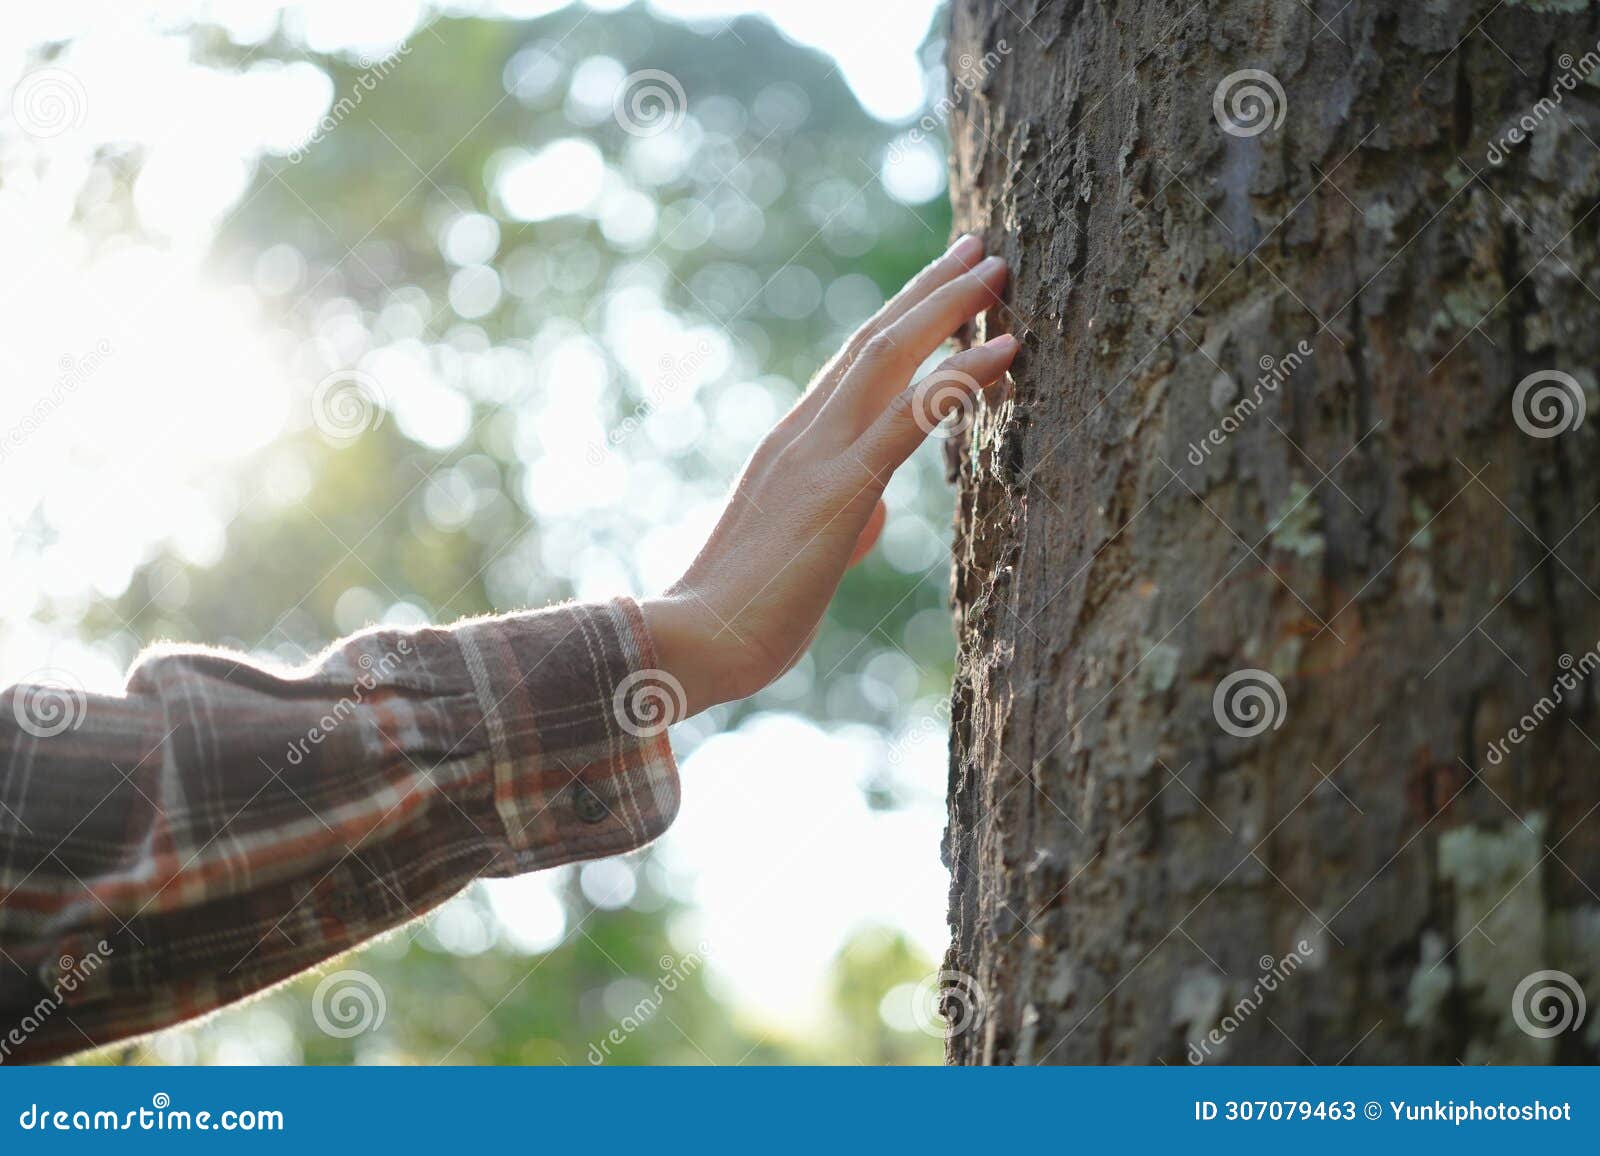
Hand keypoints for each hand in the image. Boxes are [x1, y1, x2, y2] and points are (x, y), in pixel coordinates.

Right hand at [641, 233, 1014, 717]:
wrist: (694, 641)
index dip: (899, 320)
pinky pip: (912, 415)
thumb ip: (840, 520)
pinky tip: (1005, 346)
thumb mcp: (804, 555)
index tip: (940, 287)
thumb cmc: (744, 614)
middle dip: (928, 289)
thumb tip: (874, 510)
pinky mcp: (841, 487)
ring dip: (947, 305)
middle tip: (978, 247)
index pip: (851, 366)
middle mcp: (802, 432)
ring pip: (889, 354)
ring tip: (998, 267)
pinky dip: (961, 373)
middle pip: (873, 339)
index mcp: (789, 446)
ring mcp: (818, 453)